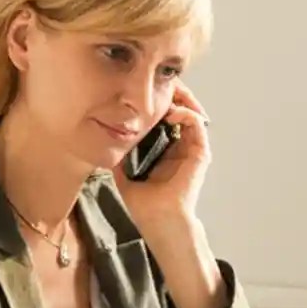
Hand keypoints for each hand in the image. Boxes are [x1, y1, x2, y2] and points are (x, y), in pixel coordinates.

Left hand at [109, 80, 211, 230]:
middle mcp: (180, 146)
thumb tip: (106, 139)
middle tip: (154, 87)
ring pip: (189, 112)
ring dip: (177, 99)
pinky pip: (197, 124)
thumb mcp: (124, 173)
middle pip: (178, 110)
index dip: (155, 104)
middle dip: (168, 95)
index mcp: (165, 150)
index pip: (163, 118)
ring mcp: (192, 149)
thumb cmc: (144, 205)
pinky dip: (185, 113)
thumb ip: (119, 156)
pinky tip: (170, 112)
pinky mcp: (200, 153)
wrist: (158, 220)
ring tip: (162, 96)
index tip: (140, 97)